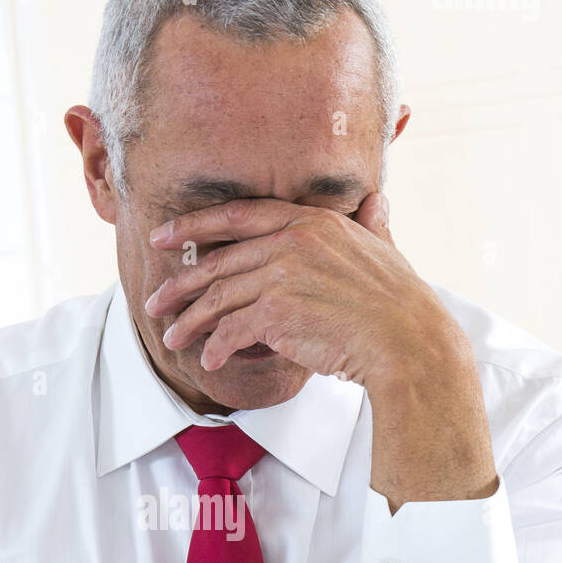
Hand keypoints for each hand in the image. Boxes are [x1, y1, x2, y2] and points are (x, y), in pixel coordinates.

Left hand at [147, 193, 497, 510]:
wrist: (407, 341)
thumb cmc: (401, 302)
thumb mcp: (385, 249)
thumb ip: (372, 225)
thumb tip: (377, 202)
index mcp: (310, 220)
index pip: (237, 215)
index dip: (194, 225)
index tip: (165, 237)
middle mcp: (291, 240)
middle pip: (218, 260)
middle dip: (180, 283)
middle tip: (154, 299)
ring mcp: (281, 274)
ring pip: (217, 297)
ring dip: (189, 321)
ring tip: (171, 337)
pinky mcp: (276, 312)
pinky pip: (231, 330)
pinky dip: (216, 347)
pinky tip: (209, 360)